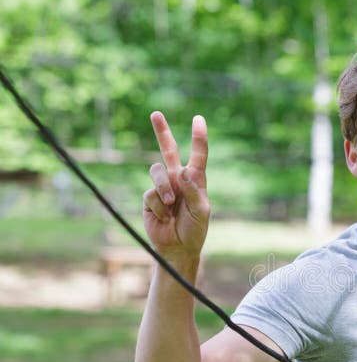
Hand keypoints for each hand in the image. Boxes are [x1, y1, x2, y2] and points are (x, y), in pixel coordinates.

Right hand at [143, 112, 209, 260]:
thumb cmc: (195, 229)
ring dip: (164, 187)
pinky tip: (164, 217)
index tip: (198, 119)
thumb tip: (182, 170)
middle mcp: (178, 179)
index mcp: (195, 180)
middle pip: (168, 150)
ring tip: (171, 204)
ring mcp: (163, 187)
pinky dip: (158, 206)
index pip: (198, 155)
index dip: (198, 137)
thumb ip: (193, 191)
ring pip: (157, 171)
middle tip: (156, 114)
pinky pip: (151, 193)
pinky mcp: (149, 198)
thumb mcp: (202, 211)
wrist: (178, 248)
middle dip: (162, 132)